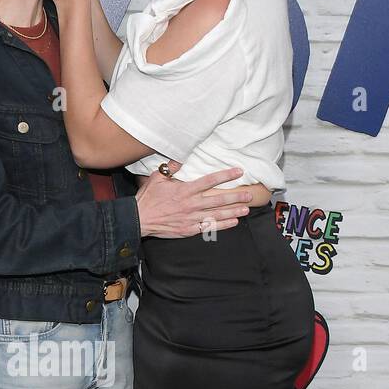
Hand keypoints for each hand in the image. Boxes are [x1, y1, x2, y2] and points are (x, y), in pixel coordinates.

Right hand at [136, 163, 264, 237]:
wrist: (140, 219)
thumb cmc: (148, 198)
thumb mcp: (156, 178)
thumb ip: (171, 168)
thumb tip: (181, 158)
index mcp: (185, 190)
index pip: (210, 180)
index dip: (226, 175)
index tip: (239, 171)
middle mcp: (191, 204)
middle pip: (218, 199)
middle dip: (236, 197)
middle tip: (249, 195)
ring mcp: (191, 218)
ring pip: (217, 214)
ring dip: (233, 212)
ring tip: (246, 209)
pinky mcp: (189, 229)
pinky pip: (209, 227)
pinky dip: (222, 225)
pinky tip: (233, 222)